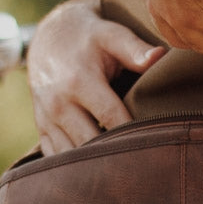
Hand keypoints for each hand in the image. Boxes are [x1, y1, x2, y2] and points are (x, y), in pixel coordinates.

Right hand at [27, 0, 164, 155]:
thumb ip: (135, 48)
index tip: (156, 143)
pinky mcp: (41, 127)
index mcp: (78, 81)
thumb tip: (161, 57)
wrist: (47, 37)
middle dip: (116, 154)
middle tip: (143, 163)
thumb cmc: (88, 37)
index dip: (134, 133)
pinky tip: (97, 167)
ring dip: (95, 165)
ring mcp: (46, 118)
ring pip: (71, 157)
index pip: (111, 118)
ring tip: (122, 168)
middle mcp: (58, 103)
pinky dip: (75, 167)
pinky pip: (55, 158)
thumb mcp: (110, 34)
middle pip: (90, 143)